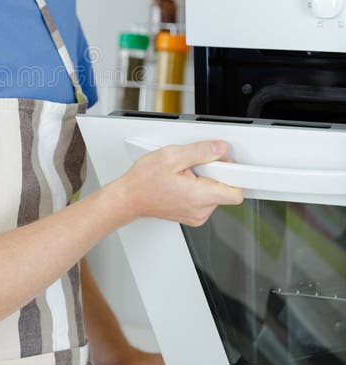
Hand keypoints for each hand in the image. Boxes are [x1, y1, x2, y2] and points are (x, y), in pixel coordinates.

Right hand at [116, 140, 243, 227]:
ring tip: (184, 176)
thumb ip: (200, 151)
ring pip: (215, 194)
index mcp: (200, 196)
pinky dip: (198, 190)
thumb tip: (220, 148)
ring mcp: (197, 216)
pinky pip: (205, 200)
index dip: (231, 174)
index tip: (223, 165)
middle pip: (226, 190)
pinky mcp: (192, 216)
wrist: (130, 198)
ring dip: (205, 182)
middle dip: (215, 175)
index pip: (236, 192)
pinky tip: (182, 183)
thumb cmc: (145, 180)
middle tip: (194, 167)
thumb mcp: (172, 156)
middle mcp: (201, 210)